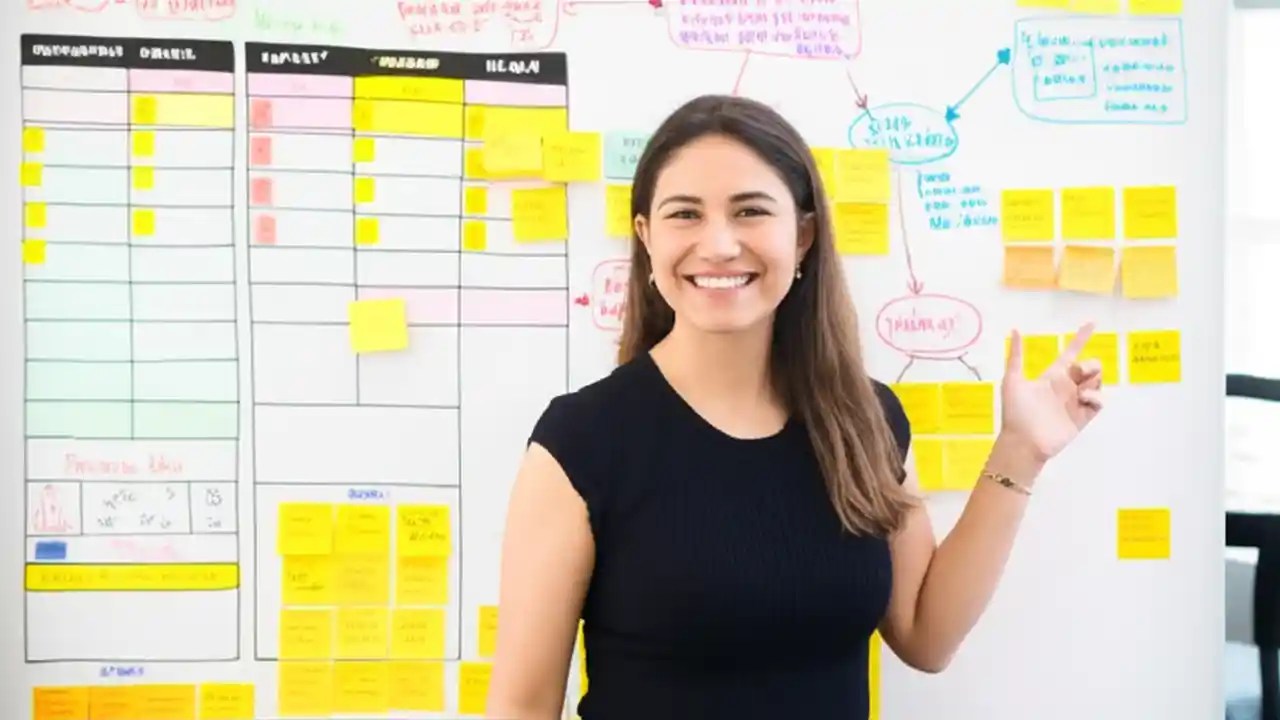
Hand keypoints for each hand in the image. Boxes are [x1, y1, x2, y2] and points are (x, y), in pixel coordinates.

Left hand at [1000, 323, 1104, 462]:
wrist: (1023, 441)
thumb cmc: (1015, 412)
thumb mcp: (1012, 380)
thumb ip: (1016, 356)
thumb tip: (1014, 330)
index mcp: (1052, 376)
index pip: (1070, 353)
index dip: (1080, 338)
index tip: (1091, 324)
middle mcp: (1066, 386)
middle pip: (1090, 366)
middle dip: (1090, 364)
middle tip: (1078, 372)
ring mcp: (1076, 401)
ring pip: (1097, 381)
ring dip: (1093, 379)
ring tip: (1079, 390)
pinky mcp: (1083, 416)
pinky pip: (1099, 401)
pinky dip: (1096, 396)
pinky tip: (1083, 398)